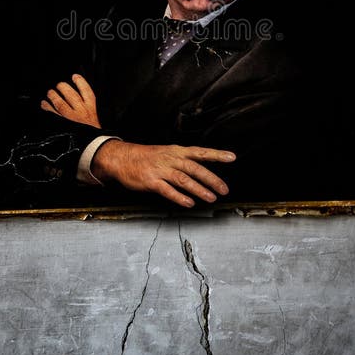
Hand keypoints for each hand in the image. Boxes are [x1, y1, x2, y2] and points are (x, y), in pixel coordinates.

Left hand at [41, 75, 100, 127]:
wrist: (94, 145)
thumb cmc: (94, 131)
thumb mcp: (96, 116)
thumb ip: (88, 106)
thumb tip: (78, 93)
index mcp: (91, 108)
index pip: (86, 90)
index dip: (80, 81)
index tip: (74, 76)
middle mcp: (82, 111)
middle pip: (71, 95)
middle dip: (63, 87)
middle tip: (59, 85)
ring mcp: (72, 118)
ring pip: (60, 103)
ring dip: (53, 96)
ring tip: (50, 92)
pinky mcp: (63, 125)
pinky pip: (53, 114)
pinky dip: (47, 107)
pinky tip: (44, 103)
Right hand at [91, 141, 234, 207]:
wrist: (122, 158)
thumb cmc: (147, 157)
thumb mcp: (167, 152)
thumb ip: (184, 161)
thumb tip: (203, 171)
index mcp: (176, 151)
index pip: (200, 151)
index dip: (216, 154)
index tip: (232, 157)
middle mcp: (170, 158)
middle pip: (195, 168)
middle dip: (211, 179)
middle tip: (224, 189)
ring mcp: (160, 169)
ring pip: (183, 179)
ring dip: (198, 189)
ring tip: (211, 198)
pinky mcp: (151, 181)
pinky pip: (167, 190)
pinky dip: (179, 197)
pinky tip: (189, 203)